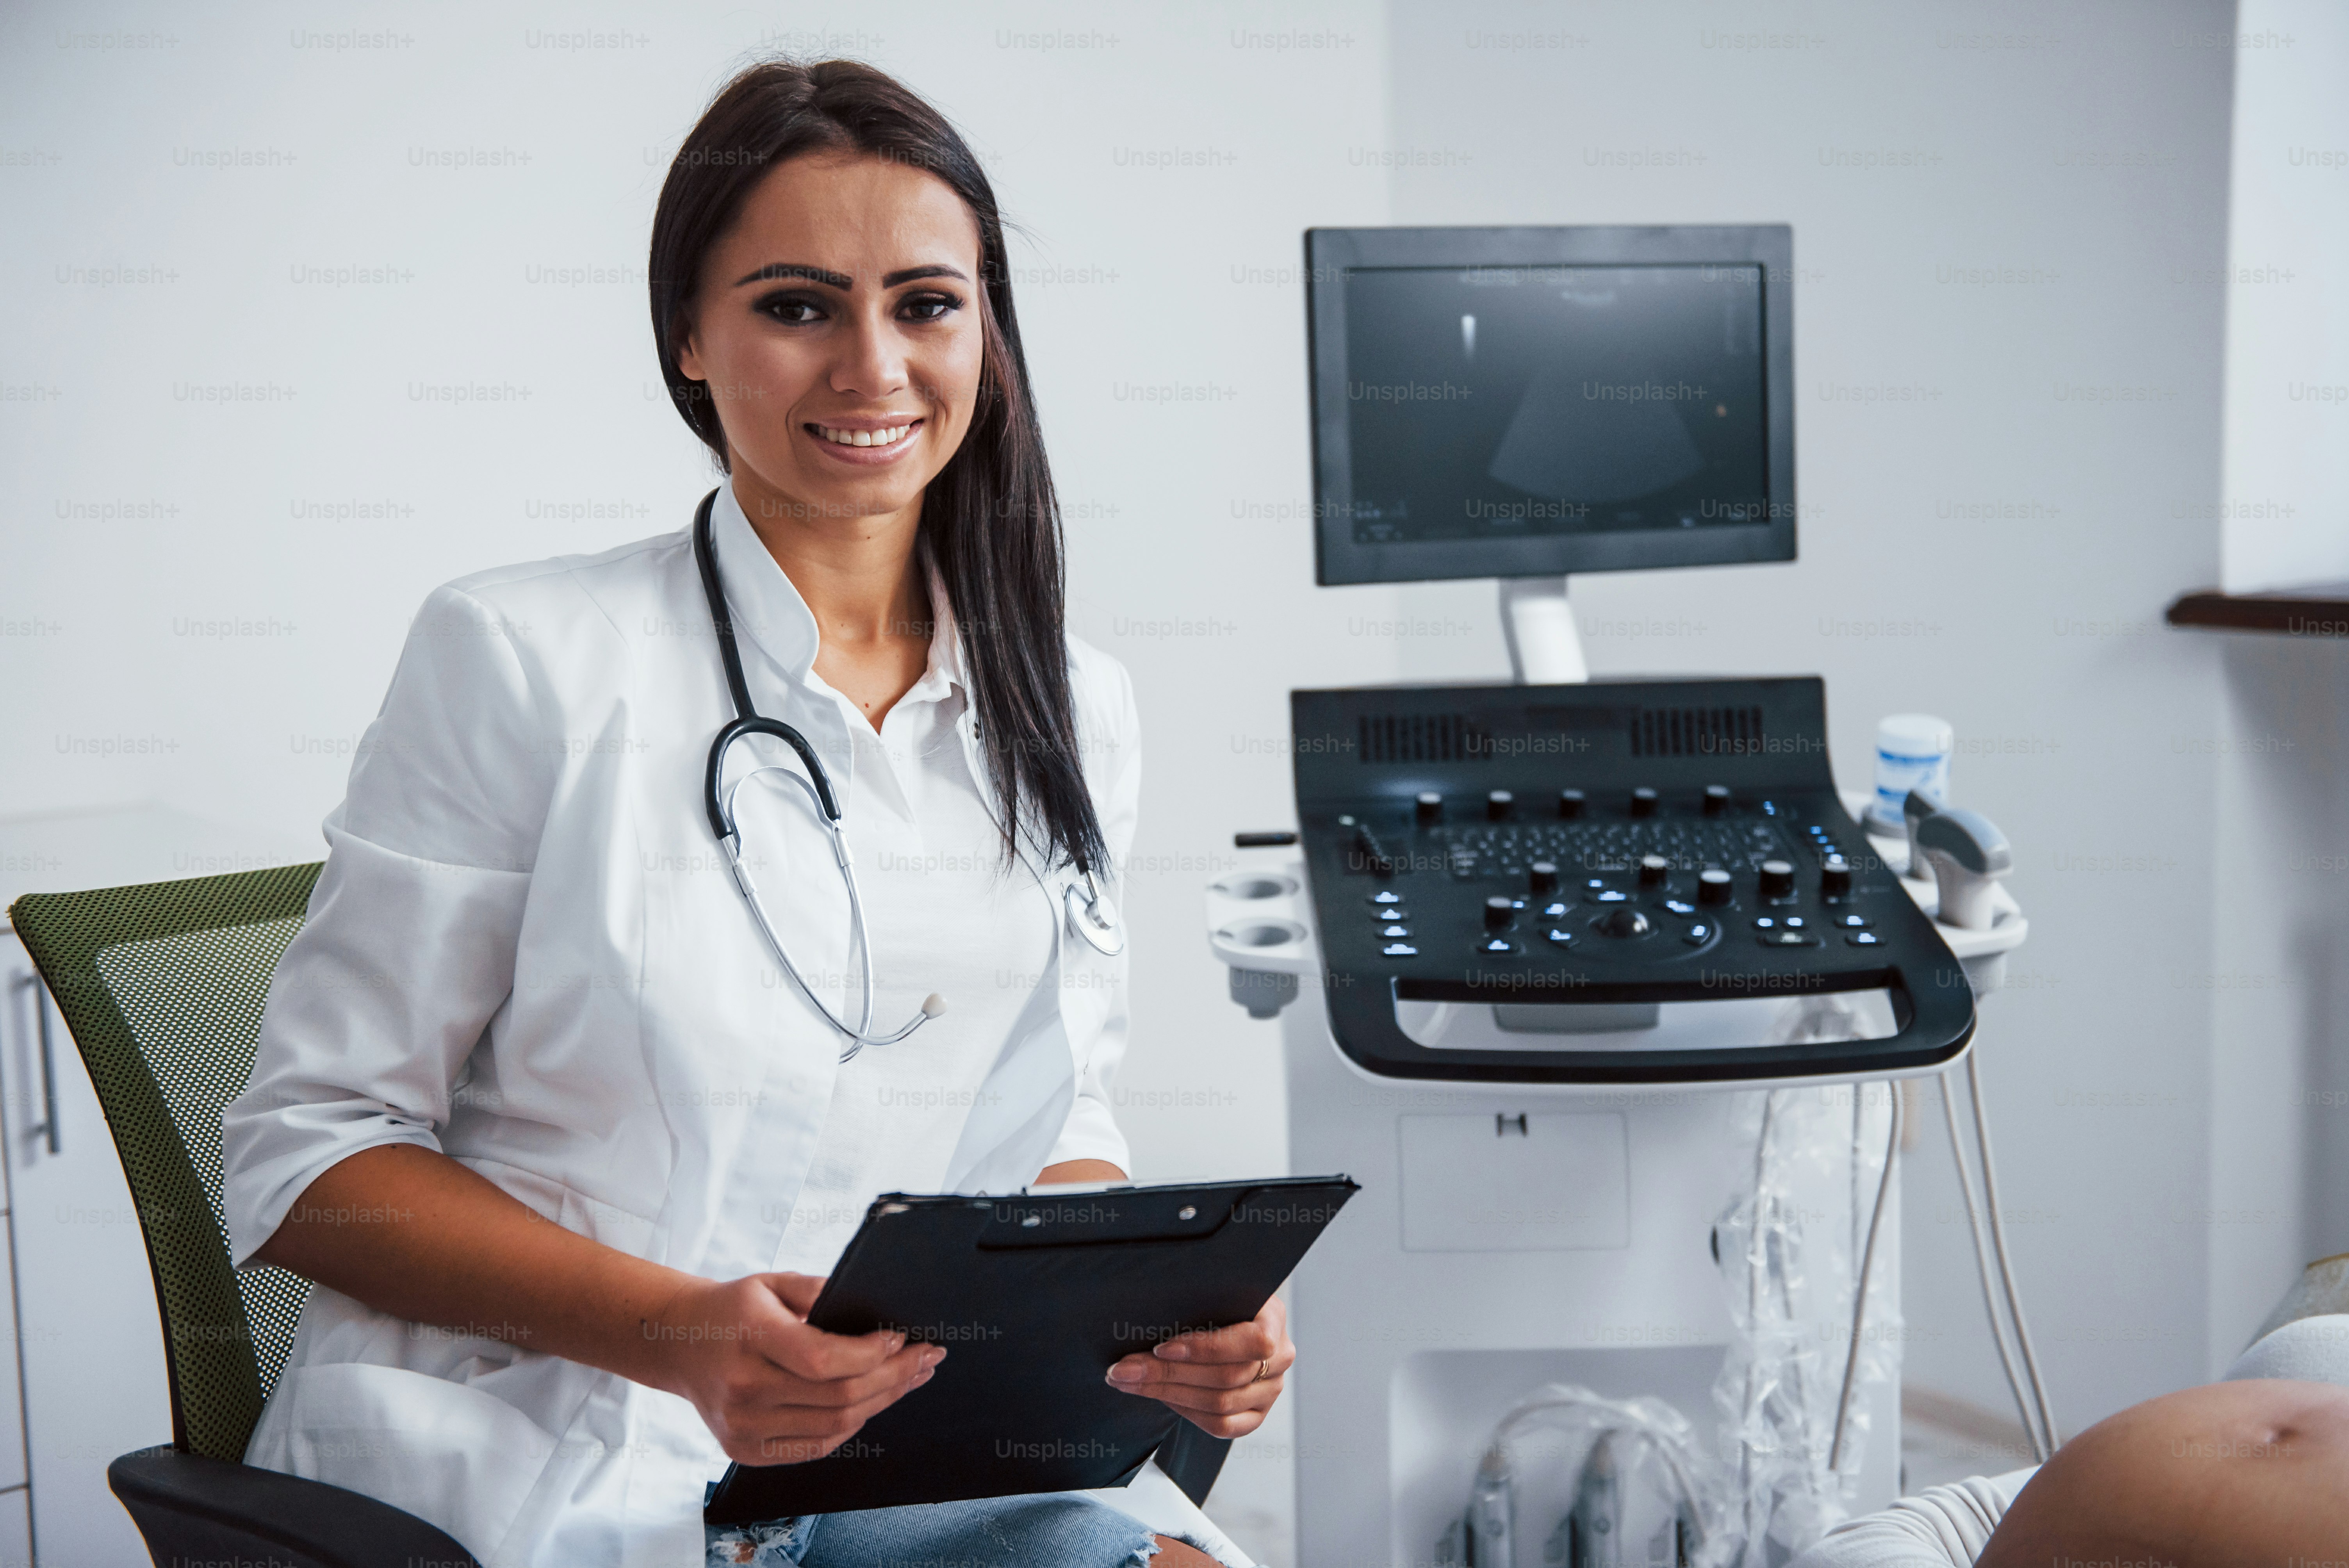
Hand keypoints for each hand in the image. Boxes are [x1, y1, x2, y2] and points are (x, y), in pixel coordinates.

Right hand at [640, 1271, 943, 1464]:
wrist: (680, 1343)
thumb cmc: (734, 1309)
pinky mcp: (745, 1451)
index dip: (870, 1354)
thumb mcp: (772, 1283)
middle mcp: (742, 1389)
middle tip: (927, 1358)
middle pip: (837, 1397)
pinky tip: (874, 1402)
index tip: (903, 1339)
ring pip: (834, 1427)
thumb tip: (876, 1312)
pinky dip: (851, 1426)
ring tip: (911, 1378)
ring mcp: (742, 1428)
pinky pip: (814, 1447)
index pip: (822, 1360)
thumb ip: (821, 1292)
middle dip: (893, 1378)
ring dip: (882, 1402)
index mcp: (748, 1339)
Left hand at [1104, 1293, 1293, 1439]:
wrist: (1230, 1315)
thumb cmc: (1215, 1297)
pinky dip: (1186, 1412)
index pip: (1251, 1342)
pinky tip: (1159, 1396)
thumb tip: (1145, 1305)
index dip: (1205, 1348)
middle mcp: (1280, 1358)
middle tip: (1123, 1368)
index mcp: (1273, 1319)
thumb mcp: (1211, 1287)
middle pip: (1226, 1378)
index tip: (1160, 1346)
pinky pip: (1223, 1426)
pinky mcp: (1256, 1414)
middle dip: (1167, 1373)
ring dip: (1166, 1393)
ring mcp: (1271, 1390)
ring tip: (1128, 1381)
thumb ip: (1195, 1296)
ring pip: (1220, 1405)